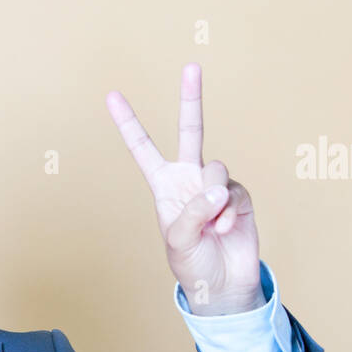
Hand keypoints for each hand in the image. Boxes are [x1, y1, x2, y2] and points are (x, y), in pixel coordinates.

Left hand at [106, 63, 263, 315]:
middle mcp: (189, 178)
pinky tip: (223, 229)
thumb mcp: (178, 241)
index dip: (128, 123)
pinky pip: (234, 191)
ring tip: (210, 225)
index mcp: (163, 185)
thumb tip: (217, 187)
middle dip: (191, 98)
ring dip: (212, 200)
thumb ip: (192, 212)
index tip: (111, 95)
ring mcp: (216, 184)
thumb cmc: (192, 264)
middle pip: (192, 130)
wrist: (223, 285)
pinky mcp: (240, 195)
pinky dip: (228, 213)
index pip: (142, 148)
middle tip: (192, 66)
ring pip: (215, 169)